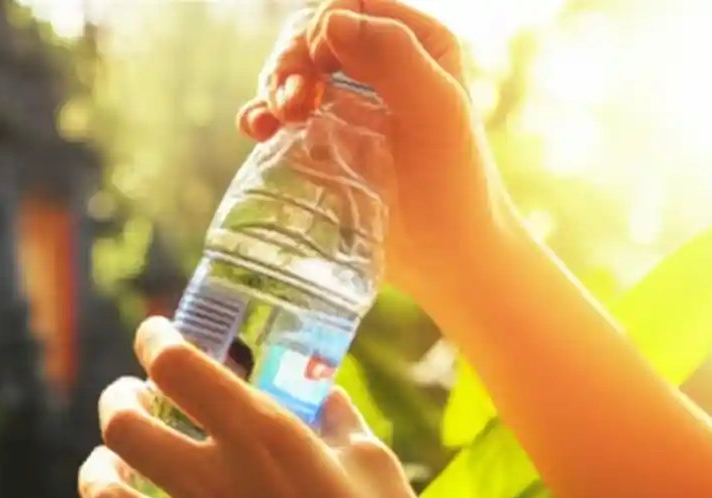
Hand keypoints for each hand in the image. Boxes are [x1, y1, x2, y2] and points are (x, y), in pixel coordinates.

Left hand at [78, 317, 540, 497]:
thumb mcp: (372, 459)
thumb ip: (335, 415)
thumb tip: (320, 389)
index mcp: (262, 438)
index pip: (177, 366)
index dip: (154, 339)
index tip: (154, 335)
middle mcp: (215, 487)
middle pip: (122, 426)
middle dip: (117, 401)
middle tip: (130, 401)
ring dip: (96, 472)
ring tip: (108, 466)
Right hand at [237, 0, 518, 305]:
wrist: (448, 258)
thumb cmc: (455, 185)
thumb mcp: (435, 111)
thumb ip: (393, 55)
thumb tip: (330, 22)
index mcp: (418, 43)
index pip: (350, 5)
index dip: (323, 31)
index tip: (323, 74)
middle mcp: (383, 66)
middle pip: (312, 35)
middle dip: (290, 61)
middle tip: (295, 104)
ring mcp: (351, 105)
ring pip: (291, 72)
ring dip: (272, 87)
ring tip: (276, 121)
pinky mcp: (326, 143)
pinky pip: (280, 113)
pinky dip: (259, 114)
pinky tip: (256, 130)